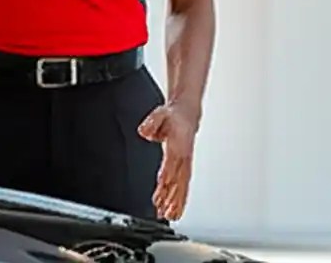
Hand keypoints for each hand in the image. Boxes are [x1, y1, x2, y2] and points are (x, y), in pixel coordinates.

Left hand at [138, 101, 198, 220]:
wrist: (186, 115)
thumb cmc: (172, 117)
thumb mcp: (160, 114)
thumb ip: (151, 123)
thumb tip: (144, 131)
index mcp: (178, 143)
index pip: (172, 161)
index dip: (168, 173)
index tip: (163, 186)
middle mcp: (183, 157)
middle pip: (179, 178)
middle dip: (172, 195)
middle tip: (165, 210)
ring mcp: (184, 164)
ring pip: (182, 186)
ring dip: (175, 202)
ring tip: (169, 216)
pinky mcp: (183, 169)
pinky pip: (182, 186)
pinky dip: (178, 200)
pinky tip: (171, 211)